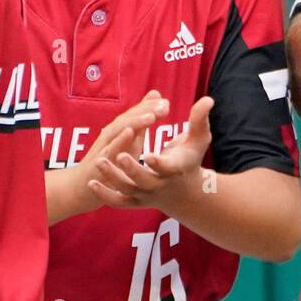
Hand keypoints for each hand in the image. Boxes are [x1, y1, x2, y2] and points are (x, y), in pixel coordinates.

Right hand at [72, 90, 165, 207]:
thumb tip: (157, 101)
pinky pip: (109, 150)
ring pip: (119, 131)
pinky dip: (119, 140)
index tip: (167, 103)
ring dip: (135, 122)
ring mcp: (104, 147)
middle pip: (129, 118)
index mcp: (120, 129)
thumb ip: (141, 123)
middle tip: (164, 105)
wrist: (80, 186)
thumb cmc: (109, 162)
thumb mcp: (128, 141)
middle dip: (146, 110)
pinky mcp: (99, 162)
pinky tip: (130, 133)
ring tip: (151, 116)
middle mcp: (111, 134)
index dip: (150, 107)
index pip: (136, 114)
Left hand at [88, 96, 214, 211]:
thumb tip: (208, 99)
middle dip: (132, 169)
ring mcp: (146, 196)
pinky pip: (118, 201)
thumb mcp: (199, 139)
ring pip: (127, 191)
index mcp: (175, 169)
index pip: (167, 168)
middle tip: (120, 156)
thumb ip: (200, 119)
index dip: (158, 163)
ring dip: (112, 178)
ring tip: (99, 161)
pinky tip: (92, 183)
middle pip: (144, 181)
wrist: (185, 192)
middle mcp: (160, 185)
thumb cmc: (191, 159)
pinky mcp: (135, 201)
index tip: (149, 155)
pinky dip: (105, 195)